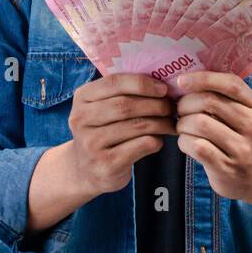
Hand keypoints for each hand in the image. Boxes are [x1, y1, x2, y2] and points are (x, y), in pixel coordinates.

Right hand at [66, 73, 175, 198]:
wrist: (86, 171)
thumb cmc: (102, 132)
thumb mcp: (101, 109)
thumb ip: (121, 93)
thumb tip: (161, 82)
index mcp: (82, 98)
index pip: (114, 82)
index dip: (142, 83)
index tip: (163, 88)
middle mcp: (81, 119)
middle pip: (126, 105)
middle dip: (155, 104)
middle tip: (171, 107)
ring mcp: (91, 143)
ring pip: (136, 126)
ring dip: (160, 122)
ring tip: (170, 123)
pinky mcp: (106, 164)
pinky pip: (141, 146)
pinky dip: (156, 140)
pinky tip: (159, 140)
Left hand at [173, 70, 251, 207]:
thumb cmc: (242, 139)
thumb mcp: (244, 114)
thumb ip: (224, 96)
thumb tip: (187, 78)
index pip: (230, 84)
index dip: (202, 78)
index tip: (180, 81)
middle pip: (210, 102)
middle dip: (186, 103)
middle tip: (179, 109)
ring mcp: (242, 149)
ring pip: (201, 124)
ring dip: (182, 123)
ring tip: (182, 127)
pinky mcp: (227, 169)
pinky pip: (197, 147)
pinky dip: (184, 141)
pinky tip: (186, 142)